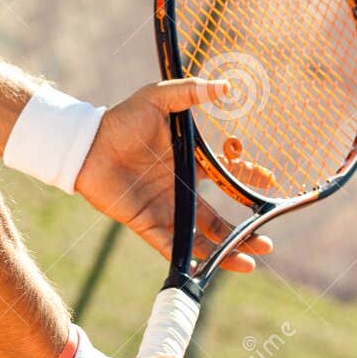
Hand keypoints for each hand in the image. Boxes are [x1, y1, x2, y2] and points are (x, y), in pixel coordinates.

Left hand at [75, 79, 273, 272]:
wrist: (87, 143)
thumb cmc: (122, 120)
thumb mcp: (158, 98)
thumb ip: (190, 93)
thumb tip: (225, 87)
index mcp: (189, 163)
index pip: (227, 175)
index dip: (249, 177)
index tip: (269, 181)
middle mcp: (181, 190)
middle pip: (219, 218)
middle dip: (245, 232)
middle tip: (267, 241)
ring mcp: (165, 209)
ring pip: (201, 237)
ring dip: (225, 251)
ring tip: (250, 262)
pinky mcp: (146, 223)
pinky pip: (171, 246)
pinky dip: (190, 259)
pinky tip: (209, 270)